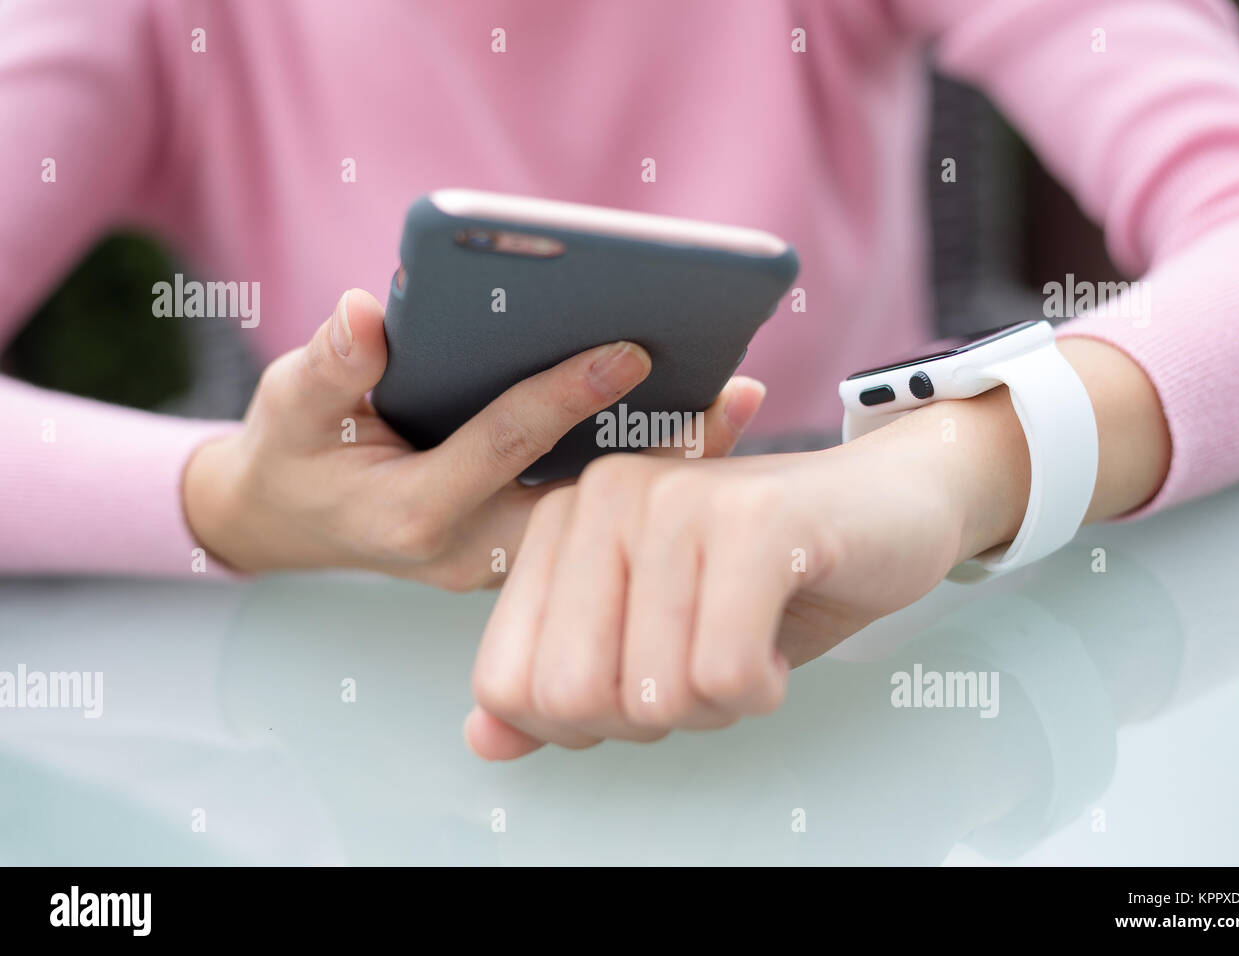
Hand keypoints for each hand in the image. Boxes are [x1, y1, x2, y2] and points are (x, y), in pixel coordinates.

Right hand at [181, 289, 765, 586]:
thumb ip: (331, 366)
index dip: (565, 394)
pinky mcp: (520, 554)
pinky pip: (592, 517)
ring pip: (600, 513)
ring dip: (665, 461)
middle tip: (735, 391)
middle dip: (660, 447)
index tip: (631, 350)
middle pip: (584, 496)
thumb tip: (369, 311)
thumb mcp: (290, 406)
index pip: (504, 445)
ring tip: (732, 398)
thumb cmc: (293, 456)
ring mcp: (500, 561)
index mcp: (414, 512)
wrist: (288, 525)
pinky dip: (640, 475)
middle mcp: (469, 549)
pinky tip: (690, 425)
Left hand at [464, 336, 1173, 759]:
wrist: (887, 508)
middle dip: (648, 718)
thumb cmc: (764, 576)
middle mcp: (604, 499)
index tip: (641, 678)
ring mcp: (677, 502)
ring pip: (654, 696)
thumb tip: (483, 739)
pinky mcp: (755, 520)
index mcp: (563, 524)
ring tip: (746, 646)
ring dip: (715, 706)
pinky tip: (776, 643)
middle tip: (701, 666)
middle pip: (571, 698)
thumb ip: (560, 683)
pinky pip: (724, 676)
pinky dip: (760, 691)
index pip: (507, 683)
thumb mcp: (649, 638)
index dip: (578, 721)